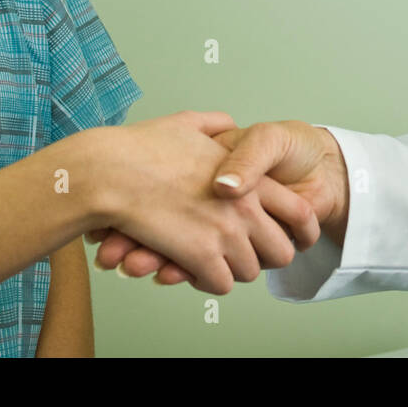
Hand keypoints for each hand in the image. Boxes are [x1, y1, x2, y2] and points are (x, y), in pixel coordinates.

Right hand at [87, 111, 320, 293]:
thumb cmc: (140, 149)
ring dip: (232, 270)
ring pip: (250, 272)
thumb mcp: (187, 123)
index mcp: (249, 175)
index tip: (286, 236)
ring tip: (213, 261)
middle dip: (264, 257)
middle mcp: (244, 205)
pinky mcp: (201, 255)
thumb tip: (228, 124)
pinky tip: (193, 269)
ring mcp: (225, 232)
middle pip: (281, 252)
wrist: (109, 170)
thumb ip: (216, 125)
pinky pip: (221, 284)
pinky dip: (208, 281)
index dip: (297, 229)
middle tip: (245, 255)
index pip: (298, 211)